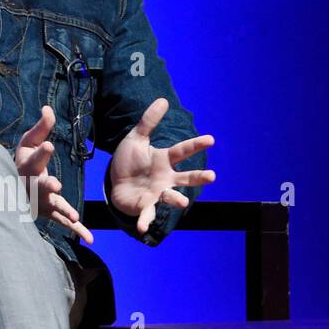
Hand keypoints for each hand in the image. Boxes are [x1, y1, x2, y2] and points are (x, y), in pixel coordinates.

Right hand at [15, 106, 93, 243]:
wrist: (10, 189)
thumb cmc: (22, 161)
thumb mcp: (28, 142)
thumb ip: (41, 127)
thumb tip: (48, 108)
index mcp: (28, 165)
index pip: (35, 157)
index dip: (41, 152)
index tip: (48, 144)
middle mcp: (33, 185)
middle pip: (40, 185)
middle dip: (48, 185)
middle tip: (55, 184)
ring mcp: (42, 201)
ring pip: (53, 205)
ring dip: (63, 210)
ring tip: (74, 215)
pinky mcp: (51, 212)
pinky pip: (64, 222)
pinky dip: (77, 230)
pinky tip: (90, 239)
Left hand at [109, 98, 214, 233]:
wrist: (116, 183)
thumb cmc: (130, 161)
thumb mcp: (136, 139)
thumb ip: (148, 121)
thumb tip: (163, 100)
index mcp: (165, 160)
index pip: (182, 151)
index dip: (196, 145)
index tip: (211, 139)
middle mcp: (166, 178)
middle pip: (187, 178)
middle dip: (199, 177)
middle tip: (212, 176)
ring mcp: (157, 193)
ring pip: (171, 197)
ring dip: (177, 199)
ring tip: (181, 200)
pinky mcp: (145, 206)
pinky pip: (147, 214)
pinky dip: (145, 221)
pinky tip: (142, 228)